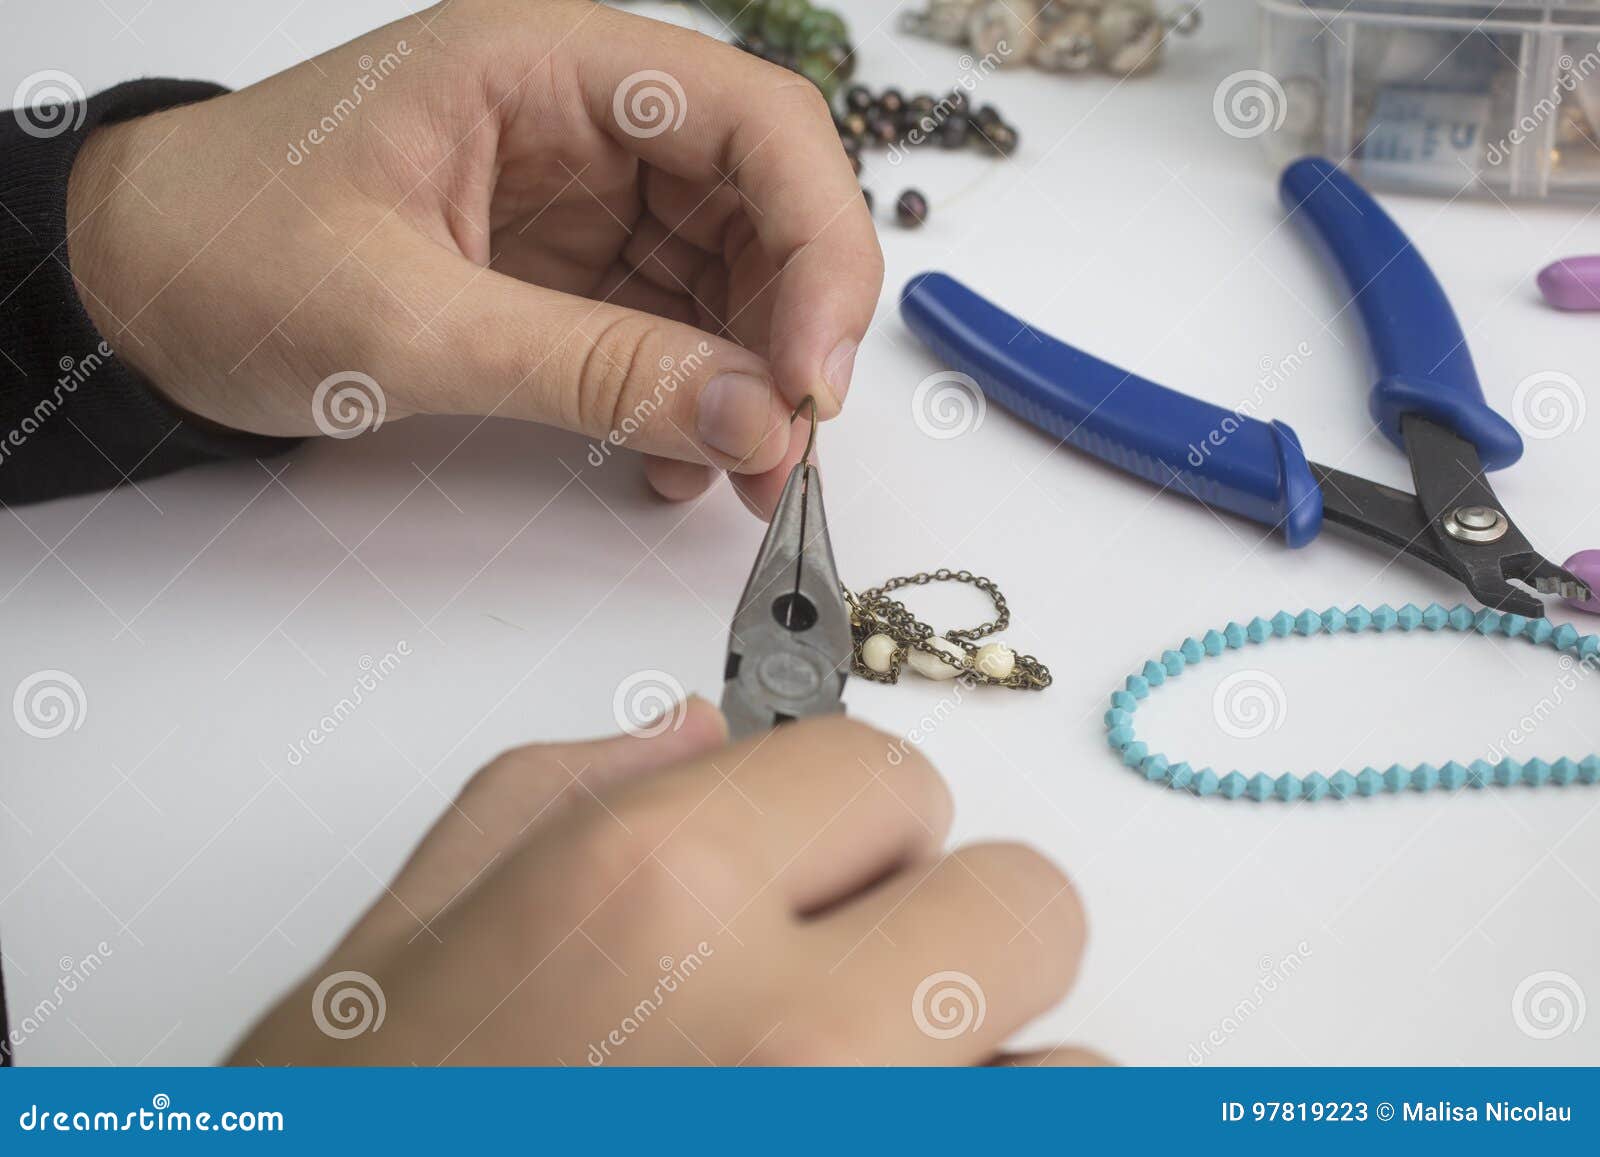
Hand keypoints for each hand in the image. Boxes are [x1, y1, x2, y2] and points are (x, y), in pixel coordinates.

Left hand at [64, 0, 881, 516]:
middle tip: (789, 450)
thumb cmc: (225, 255)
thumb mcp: (406, 322)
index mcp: (545, 67)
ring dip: (752, 384)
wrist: (130, 292)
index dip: (817, 243)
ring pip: (731, 281)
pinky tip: (670, 463)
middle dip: (793, 332)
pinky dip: (692, 404)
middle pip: (762, 206)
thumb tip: (755, 416)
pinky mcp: (568, 277)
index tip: (813, 375)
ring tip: (742, 479)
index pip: (752, 124)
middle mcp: (584, 123)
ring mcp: (584, 203)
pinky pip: (672, 333)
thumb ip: (590, 369)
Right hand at [229, 702, 1099, 1065]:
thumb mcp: (394, 956)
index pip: (885, 769)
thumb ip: (555, 797)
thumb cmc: (358, 1142)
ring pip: (1067, 1068)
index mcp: (647, 897)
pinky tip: (871, 1137)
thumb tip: (697, 729)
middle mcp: (790, 1032)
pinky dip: (989, 1135)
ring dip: (983, 1074)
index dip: (853, 821)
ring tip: (855, 1097)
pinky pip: (1055, 1145)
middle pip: (1023, 902)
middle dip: (951, 931)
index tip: (822, 866)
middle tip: (859, 990)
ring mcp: (867, 1143)